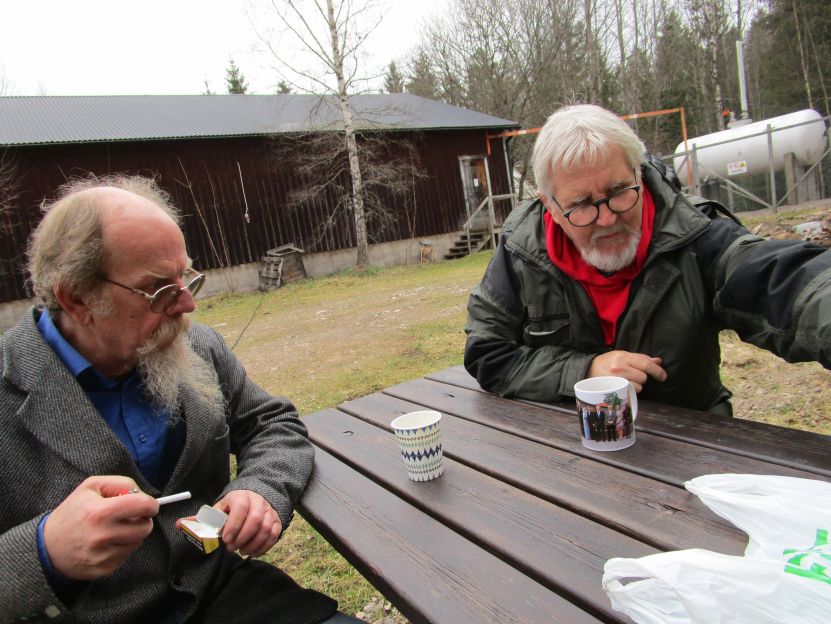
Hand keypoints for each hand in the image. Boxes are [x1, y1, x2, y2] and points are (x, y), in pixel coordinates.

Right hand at [43, 476, 158, 579]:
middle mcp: (102, 536)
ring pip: (138, 542)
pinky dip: (122, 547)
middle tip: (130, 517)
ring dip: (132, 534)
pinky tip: (107, 543)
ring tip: (115, 529)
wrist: (47, 546)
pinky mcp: (104, 569)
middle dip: (142, 520)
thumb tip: (143, 495)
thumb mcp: (91, 486)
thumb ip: (121, 484)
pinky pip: (127, 556)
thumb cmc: (73, 512)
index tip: (148, 505)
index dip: (150, 504)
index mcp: (100, 512)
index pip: (143, 506)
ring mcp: (103, 556)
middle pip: (145, 528)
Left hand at [213, 490, 281, 555]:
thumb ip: (209, 517)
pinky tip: (252, 552)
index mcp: (242, 496)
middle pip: (256, 519)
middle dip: (242, 537)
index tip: (225, 539)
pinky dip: (263, 547)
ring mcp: (269, 511)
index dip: (233, 525)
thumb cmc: (233, 507)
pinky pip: (274, 535)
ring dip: (253, 544)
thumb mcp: (221, 508)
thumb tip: (190, 523)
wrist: (252, 499)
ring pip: (266, 528)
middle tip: (232, 548)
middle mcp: (258, 501)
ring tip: (241, 551)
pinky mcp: (277, 521)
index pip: (241, 507)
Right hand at [588, 350, 666, 391]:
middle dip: (642, 377)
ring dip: (637, 385)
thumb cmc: (609, 361)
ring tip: (628, 381)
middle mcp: (619, 367)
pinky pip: (629, 393)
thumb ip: (641, 358)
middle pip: (643, 377)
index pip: (646, 364)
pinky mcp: (612, 389)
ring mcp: (615, 379)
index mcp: (624, 356)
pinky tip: (624, 387)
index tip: (663, 376)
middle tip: (636, 376)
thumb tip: (658, 361)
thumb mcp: (623, 355)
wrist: (589, 369)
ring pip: (637, 387)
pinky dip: (630, 391)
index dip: (657, 371)